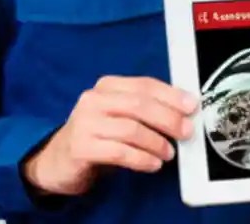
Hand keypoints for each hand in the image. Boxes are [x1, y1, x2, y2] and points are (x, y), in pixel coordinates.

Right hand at [23, 76, 197, 196]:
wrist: (58, 161)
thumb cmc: (97, 137)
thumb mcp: (119, 117)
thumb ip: (145, 110)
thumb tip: (183, 112)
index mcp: (107, 87)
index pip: (144, 85)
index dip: (171, 95)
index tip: (192, 106)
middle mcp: (93, 100)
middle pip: (139, 105)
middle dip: (168, 118)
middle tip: (185, 132)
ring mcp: (85, 123)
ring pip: (131, 129)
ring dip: (156, 142)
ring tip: (168, 153)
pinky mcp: (81, 147)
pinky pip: (119, 152)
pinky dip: (141, 159)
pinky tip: (152, 164)